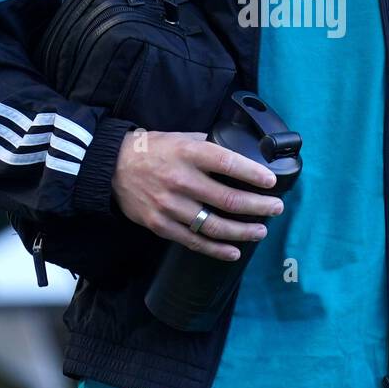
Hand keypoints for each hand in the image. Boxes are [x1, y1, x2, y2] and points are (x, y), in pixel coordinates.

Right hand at [111, 130, 284, 260]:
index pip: (228, 163)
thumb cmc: (152, 150)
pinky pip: (194, 242)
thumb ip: (209, 145)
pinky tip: (234, 250)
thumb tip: (239, 154)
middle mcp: (181, 180)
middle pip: (229, 199)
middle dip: (259, 206)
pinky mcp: (161, 225)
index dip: (254, 174)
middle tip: (276, 208)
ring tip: (261, 230)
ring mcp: (170, 206)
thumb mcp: (182, 137)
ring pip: (215, 226)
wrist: (113, 167)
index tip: (271, 181)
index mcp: (189, 153)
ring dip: (243, 231)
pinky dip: (217, 250)